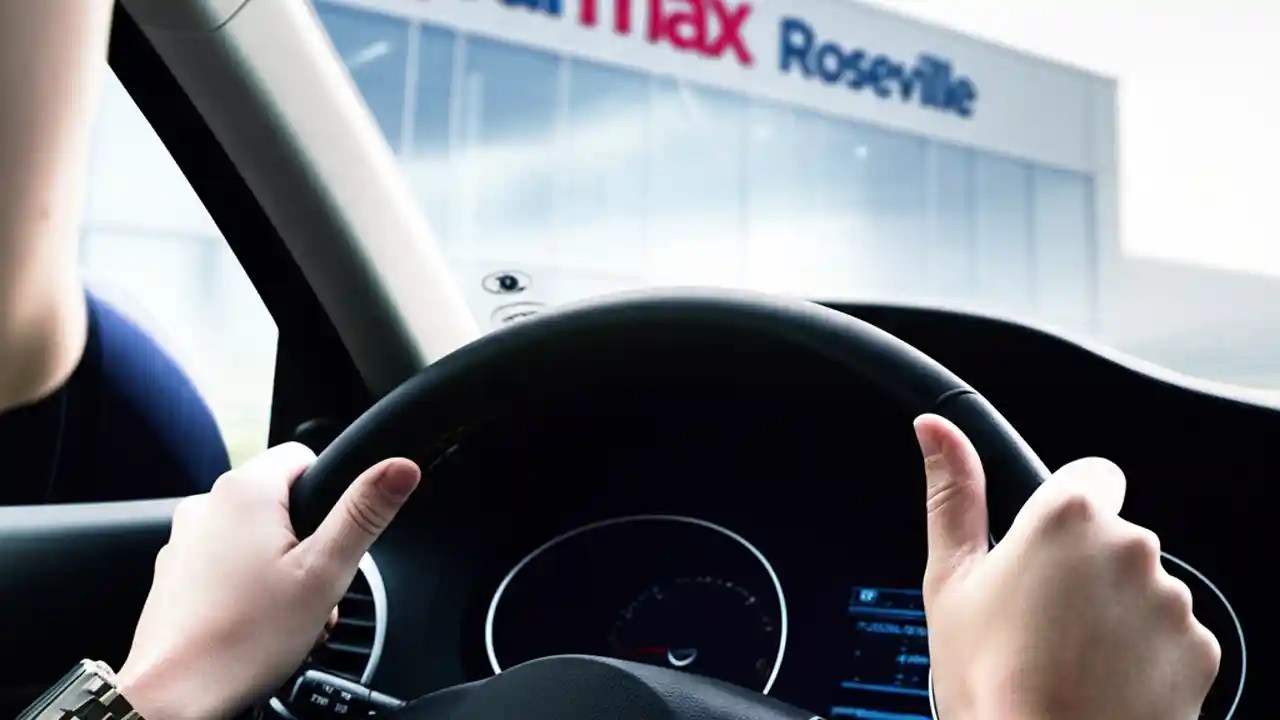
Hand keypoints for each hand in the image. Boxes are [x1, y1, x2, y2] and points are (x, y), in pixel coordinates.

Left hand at [115, 443, 421, 719]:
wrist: (174, 696)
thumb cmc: (244, 639)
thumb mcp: (324, 572)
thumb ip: (364, 514)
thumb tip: (399, 468)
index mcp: (244, 491)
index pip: (304, 457)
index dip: (330, 496)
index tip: (332, 539)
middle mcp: (207, 505)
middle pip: (281, 503)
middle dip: (308, 542)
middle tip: (313, 589)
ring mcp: (185, 540)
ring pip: (255, 536)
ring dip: (281, 568)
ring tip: (286, 614)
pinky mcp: (175, 573)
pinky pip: (226, 563)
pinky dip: (248, 586)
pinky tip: (256, 622)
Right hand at [914, 414, 1219, 719]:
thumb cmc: (990, 680)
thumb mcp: (950, 580)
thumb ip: (953, 493)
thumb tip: (935, 431)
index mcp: (1066, 518)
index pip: (1088, 478)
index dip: (1061, 517)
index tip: (1042, 557)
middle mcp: (1130, 547)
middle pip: (1114, 537)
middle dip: (1087, 569)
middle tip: (1043, 620)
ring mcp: (1170, 600)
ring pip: (1143, 587)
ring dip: (1118, 612)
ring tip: (1071, 658)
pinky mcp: (1198, 649)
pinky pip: (1173, 635)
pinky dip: (1147, 655)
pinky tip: (1104, 681)